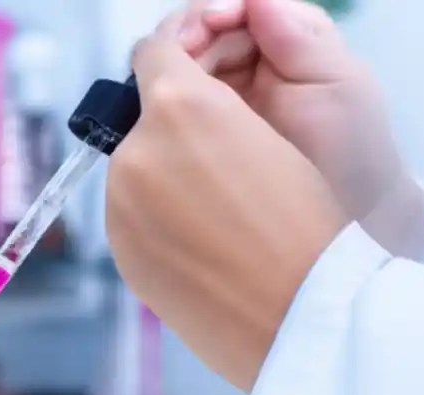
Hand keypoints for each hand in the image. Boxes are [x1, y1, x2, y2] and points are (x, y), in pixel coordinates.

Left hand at [107, 31, 346, 390]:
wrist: (299, 311)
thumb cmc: (305, 223)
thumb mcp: (269, 134)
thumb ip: (208, 110)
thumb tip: (177, 108)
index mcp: (179, 108)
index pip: (154, 54)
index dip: (175, 58)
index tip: (190, 70)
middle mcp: (136, 152)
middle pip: (142, 118)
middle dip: (172, 127)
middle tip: (222, 154)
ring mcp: (119, 207)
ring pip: (134, 169)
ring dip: (163, 174)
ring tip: (219, 205)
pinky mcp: (119, 251)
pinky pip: (131, 216)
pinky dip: (157, 217)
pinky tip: (204, 236)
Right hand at [177, 0, 423, 257]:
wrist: (348, 220)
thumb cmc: (351, 151)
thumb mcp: (336, 86)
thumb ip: (300, 37)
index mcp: (284, 40)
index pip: (235, 9)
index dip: (214, 10)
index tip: (209, 24)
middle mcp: (248, 62)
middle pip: (198, 31)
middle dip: (184, 34)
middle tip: (176, 54)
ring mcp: (220, 98)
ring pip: (177, 65)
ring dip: (167, 66)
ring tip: (163, 82)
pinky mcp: (199, 133)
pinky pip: (170, 106)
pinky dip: (160, 102)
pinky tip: (158, 111)